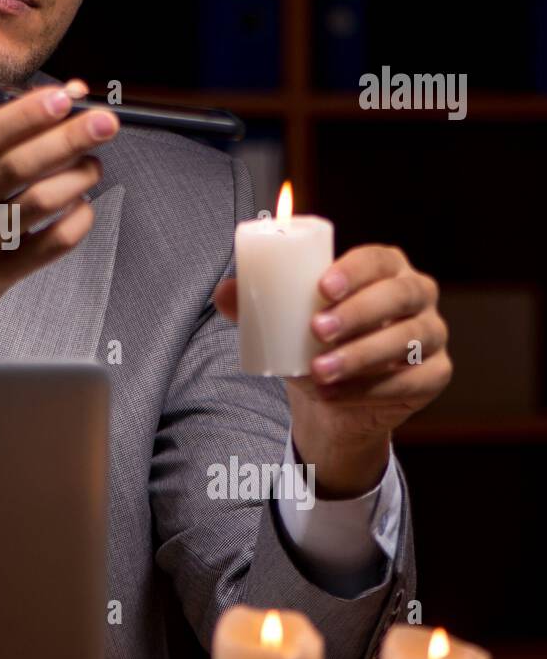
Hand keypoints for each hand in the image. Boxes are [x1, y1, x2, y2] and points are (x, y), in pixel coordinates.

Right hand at [0, 78, 118, 339]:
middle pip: (16, 167)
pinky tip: (81, 203)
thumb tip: (63, 98)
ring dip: (78, 177)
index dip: (24, 115)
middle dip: (68, 139)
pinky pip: (52, 244)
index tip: (62, 98)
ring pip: (39, 203)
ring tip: (92, 164)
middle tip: (103, 123)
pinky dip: (78, 219)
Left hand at [213, 244, 451, 495]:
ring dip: (362, 355)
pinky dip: (374, 389)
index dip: (355, 270)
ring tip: (320, 371)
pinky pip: (413, 379)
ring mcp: (432, 334)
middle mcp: (417, 294)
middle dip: (359, 312)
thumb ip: (253, 305)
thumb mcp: (283, 323)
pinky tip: (339, 395)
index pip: (378, 259)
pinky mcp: (435, 374)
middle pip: (400, 295)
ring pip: (409, 339)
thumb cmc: (311, 344)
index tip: (322, 287)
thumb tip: (222, 292)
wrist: (333, 399)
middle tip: (317, 330)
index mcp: (385, 269)